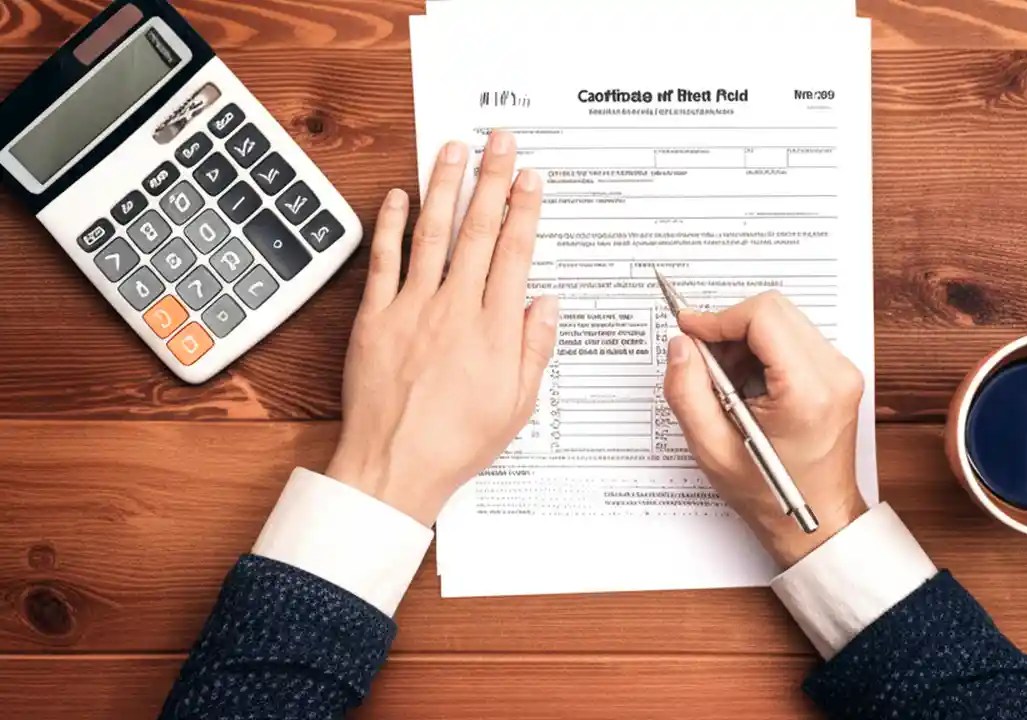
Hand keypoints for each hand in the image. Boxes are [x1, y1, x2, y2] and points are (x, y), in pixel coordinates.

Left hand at [326, 132, 558, 525]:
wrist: (395, 465)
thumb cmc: (458, 442)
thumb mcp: (517, 404)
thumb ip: (534, 349)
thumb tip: (546, 302)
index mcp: (494, 330)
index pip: (514, 254)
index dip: (524, 210)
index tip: (530, 179)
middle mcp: (454, 308)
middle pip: (478, 231)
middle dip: (492, 180)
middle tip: (500, 142)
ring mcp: (411, 309)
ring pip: (432, 234)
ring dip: (445, 187)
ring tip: (454, 150)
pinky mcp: (375, 318)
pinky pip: (384, 261)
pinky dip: (390, 225)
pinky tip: (397, 197)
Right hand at [663, 291, 867, 566]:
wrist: (818, 520)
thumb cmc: (770, 494)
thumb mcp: (712, 449)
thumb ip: (687, 392)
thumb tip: (680, 344)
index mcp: (808, 392)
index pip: (763, 316)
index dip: (718, 318)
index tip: (688, 331)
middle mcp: (834, 373)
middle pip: (774, 311)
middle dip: (730, 327)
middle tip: (703, 361)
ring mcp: (841, 371)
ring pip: (783, 320)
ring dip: (744, 339)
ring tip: (725, 381)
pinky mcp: (838, 374)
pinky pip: (793, 338)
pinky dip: (761, 349)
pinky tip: (746, 385)